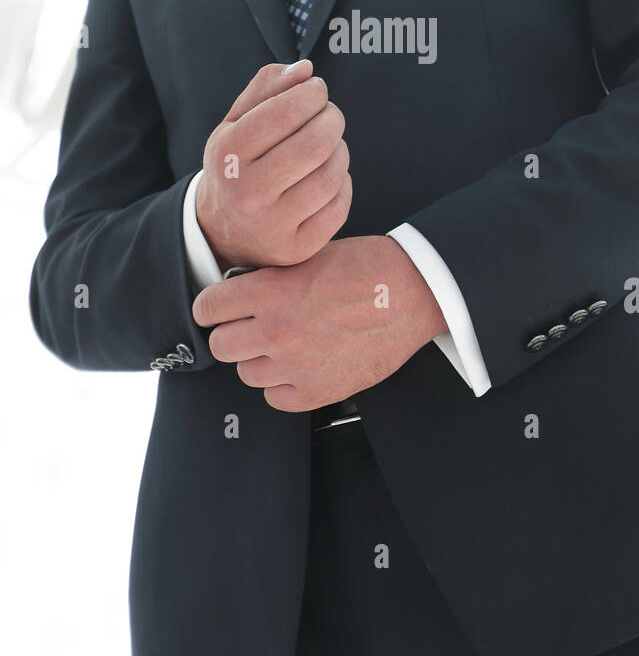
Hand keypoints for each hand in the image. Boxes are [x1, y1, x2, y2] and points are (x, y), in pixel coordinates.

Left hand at [191, 235, 448, 409]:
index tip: (217, 310)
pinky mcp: (318, 391)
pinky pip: (275, 398)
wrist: (413, 292)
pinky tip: (300, 367)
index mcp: (270, 291)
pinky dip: (282, 385)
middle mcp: (276, 331)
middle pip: (221, 345)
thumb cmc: (366, 267)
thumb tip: (240, 294)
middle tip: (249, 328)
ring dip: (259, 360)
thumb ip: (269, 278)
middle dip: (232, 334)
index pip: (208, 307)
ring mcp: (296, 365)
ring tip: (283, 346)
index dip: (211, 307)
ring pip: (247, 373)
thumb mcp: (308, 257)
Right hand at [195, 59, 351, 270]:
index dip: (312, 94)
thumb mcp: (236, 122)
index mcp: (227, 153)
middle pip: (315, 143)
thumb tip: (307, 70)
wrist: (223, 230)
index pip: (286, 111)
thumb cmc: (237, 164)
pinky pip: (340, 205)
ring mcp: (272, 224)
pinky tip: (328, 177)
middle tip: (330, 115)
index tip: (317, 90)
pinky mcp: (297, 248)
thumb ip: (267, 88)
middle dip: (332, 119)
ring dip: (340, 151)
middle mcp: (246, 192)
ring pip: (331, 174)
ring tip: (328, 146)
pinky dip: (342, 184)